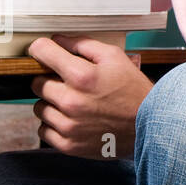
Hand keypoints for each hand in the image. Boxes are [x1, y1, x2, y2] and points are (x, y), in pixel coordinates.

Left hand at [28, 35, 153, 160]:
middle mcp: (70, 101)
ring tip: (73, 102)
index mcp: (81, 75)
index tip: (43, 51)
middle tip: (68, 82)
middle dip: (49, 79)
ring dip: (51, 103)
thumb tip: (58, 40)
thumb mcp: (115, 57)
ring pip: (38, 108)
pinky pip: (44, 130)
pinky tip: (72, 119)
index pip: (41, 52)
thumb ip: (84, 45)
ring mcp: (68, 125)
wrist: (149, 125)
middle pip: (36, 83)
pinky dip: (54, 124)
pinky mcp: (68, 144)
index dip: (42, 48)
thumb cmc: (133, 90)